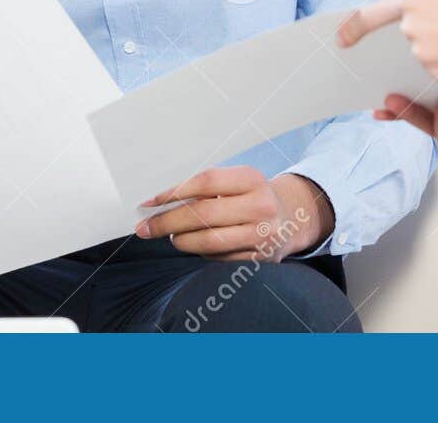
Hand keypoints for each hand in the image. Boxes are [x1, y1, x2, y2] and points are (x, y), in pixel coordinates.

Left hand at [135, 167, 331, 260]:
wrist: (291, 218)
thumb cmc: (251, 197)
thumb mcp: (236, 182)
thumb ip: (205, 189)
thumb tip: (158, 204)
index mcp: (252, 179)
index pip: (207, 182)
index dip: (174, 192)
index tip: (149, 203)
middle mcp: (261, 206)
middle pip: (204, 214)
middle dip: (167, 222)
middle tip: (145, 228)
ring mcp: (263, 235)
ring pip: (209, 241)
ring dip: (182, 241)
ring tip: (171, 237)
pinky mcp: (260, 259)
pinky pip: (219, 259)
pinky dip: (201, 253)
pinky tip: (196, 246)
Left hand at [336, 0, 437, 84]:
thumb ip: (432, 2)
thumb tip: (425, 15)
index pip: (371, 14)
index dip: (353, 26)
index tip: (342, 36)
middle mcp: (411, 27)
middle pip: (405, 37)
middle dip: (425, 34)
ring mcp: (423, 55)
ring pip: (423, 56)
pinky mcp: (437, 76)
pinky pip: (437, 72)